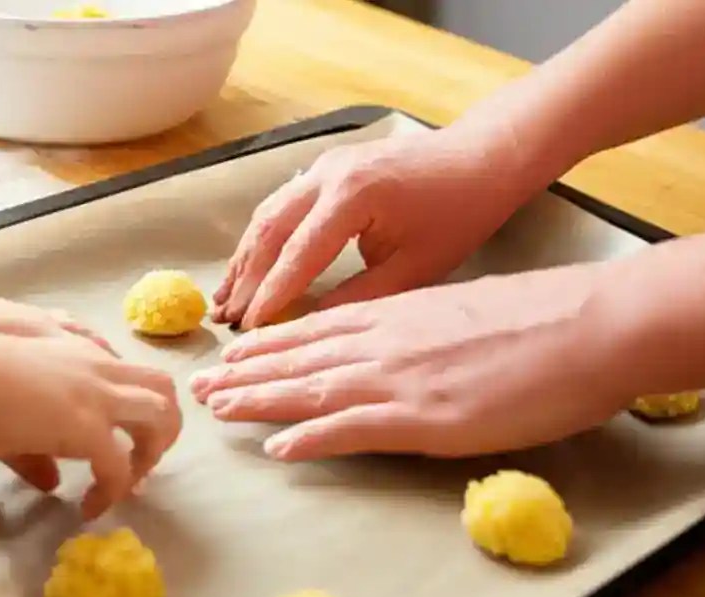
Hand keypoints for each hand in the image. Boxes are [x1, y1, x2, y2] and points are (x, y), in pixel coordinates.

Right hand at [0, 324, 180, 517]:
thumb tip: (51, 484)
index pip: (128, 377)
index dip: (131, 413)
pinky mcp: (88, 428)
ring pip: (161, 415)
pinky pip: (121, 467)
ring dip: (153, 454)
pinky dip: (114, 492)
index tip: (118, 446)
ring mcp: (97, 396)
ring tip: (130, 486)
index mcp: (77, 356)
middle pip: (163, 388)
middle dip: (165, 426)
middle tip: (142, 464)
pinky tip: (91, 509)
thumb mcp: (7, 414)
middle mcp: (97, 368)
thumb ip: (35, 450)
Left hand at [194, 263, 628, 458]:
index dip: (269, 344)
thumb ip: (423, 330)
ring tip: (216, 410)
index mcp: (399, 314)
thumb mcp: (466, 311)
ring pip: (311, 389)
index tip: (232, 354)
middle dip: (245, 373)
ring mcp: (402, 378)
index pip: (316, 329)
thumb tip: (404, 348)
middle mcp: (387, 340)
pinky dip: (310, 438)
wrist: (591, 325)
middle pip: (299, 358)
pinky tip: (276, 447)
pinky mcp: (426, 417)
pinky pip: (352, 429)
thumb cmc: (544, 319)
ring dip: (257, 401)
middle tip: (200, 387)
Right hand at [213, 124, 537, 328]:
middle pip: (269, 230)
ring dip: (244, 257)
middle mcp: (327, 174)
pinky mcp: (324, 168)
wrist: (480, 159)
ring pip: (267, 215)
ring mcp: (321, 166)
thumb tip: (311, 326)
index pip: (298, 254)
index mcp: (352, 197)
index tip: (249, 330)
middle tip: (224, 319)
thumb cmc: (458, 214)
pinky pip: (280, 205)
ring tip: (224, 297)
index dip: (271, 295)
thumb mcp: (415, 268)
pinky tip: (249, 265)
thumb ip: (361, 297)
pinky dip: (261, 238)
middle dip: (245, 278)